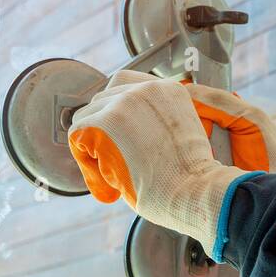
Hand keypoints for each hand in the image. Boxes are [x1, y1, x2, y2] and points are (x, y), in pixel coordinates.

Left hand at [66, 69, 275, 260]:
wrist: (199, 193)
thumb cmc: (196, 181)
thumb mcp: (183, 138)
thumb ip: (158, 127)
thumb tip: (132, 139)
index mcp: (169, 90)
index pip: (125, 83)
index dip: (117, 113)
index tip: (121, 142)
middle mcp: (146, 88)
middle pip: (101, 99)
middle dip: (103, 134)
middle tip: (115, 168)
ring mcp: (124, 102)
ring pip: (86, 118)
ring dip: (94, 149)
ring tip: (113, 179)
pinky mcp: (105, 121)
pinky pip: (77, 137)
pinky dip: (86, 164)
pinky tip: (108, 185)